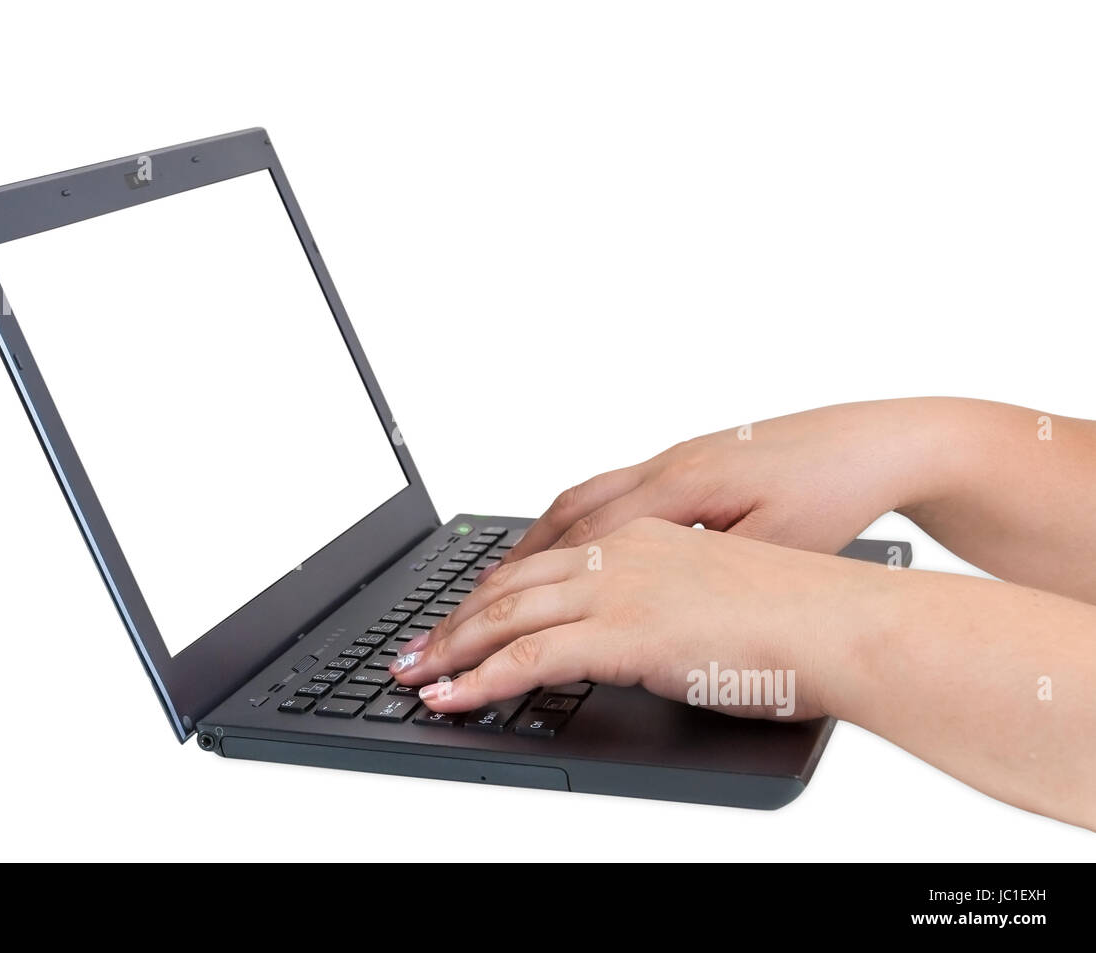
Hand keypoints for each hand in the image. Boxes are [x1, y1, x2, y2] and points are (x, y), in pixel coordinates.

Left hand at [391, 517, 887, 718]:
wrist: (850, 622)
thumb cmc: (806, 618)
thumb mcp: (723, 599)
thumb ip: (672, 609)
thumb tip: (650, 637)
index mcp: (648, 537)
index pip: (548, 559)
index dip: (495, 590)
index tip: (462, 615)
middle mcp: (626, 551)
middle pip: (513, 581)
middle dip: (454, 619)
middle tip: (415, 647)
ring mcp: (623, 587)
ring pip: (508, 614)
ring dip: (452, 648)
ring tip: (414, 674)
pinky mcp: (626, 631)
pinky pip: (529, 657)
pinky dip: (479, 680)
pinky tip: (450, 698)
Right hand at [495, 399, 966, 570]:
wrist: (881, 442)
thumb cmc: (837, 495)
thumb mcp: (777, 549)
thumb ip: (709, 576)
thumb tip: (650, 611)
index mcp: (682, 487)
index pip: (581, 543)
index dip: (528, 589)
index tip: (486, 624)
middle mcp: (664, 466)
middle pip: (562, 520)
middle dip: (507, 571)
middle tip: (463, 613)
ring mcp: (671, 459)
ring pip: (577, 501)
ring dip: (530, 544)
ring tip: (490, 584)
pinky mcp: (685, 461)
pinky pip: (604, 490)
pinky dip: (566, 521)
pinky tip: (559, 544)